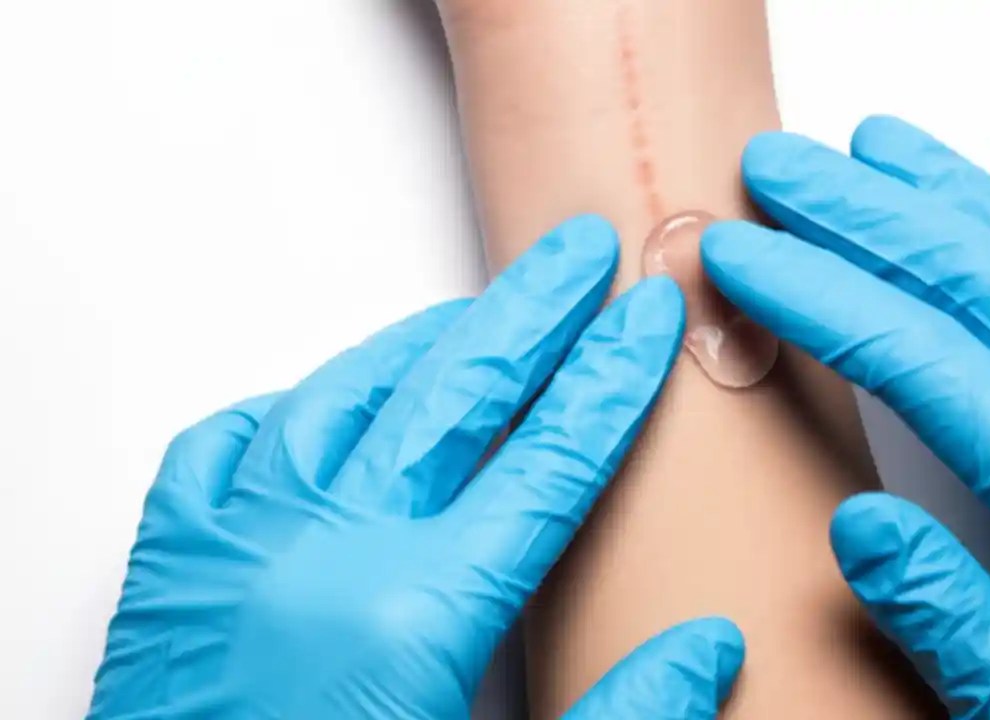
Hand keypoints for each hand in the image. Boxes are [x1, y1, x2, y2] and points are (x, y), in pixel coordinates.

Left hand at [89, 216, 743, 718]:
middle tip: (579, 250)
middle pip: (457, 391)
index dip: (611, 379)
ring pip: (348, 393)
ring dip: (425, 342)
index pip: (550, 458)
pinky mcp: (174, 559)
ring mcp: (240, 541)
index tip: (646, 315)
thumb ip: (618, 719)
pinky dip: (293, 405)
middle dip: (532, 310)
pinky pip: (230, 440)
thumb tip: (706, 647)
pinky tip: (329, 400)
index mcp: (421, 609)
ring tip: (482, 309)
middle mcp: (327, 550)